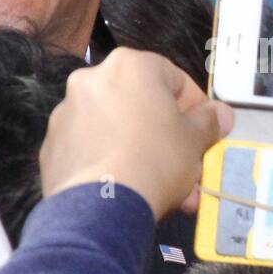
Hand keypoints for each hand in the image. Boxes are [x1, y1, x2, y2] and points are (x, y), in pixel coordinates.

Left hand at [40, 48, 232, 218]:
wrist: (101, 207)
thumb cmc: (156, 161)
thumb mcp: (195, 141)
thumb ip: (208, 122)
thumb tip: (221, 113)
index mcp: (131, 66)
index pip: (175, 79)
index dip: (195, 110)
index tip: (204, 135)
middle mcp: (93, 79)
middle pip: (142, 106)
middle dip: (166, 137)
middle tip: (185, 166)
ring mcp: (67, 112)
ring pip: (115, 128)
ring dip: (139, 151)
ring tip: (158, 187)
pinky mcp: (52, 144)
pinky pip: (91, 149)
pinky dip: (109, 162)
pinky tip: (126, 189)